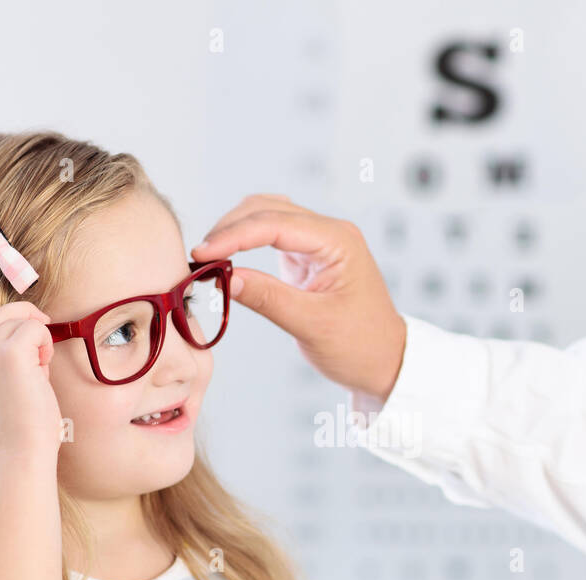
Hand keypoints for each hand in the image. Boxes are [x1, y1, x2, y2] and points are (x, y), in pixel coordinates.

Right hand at [0, 301, 62, 457]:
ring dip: (39, 342)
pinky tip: (43, 370)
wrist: (18, 454)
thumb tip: (32, 336)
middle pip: (2, 314)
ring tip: (40, 374)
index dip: (14, 318)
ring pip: (22, 322)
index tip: (36, 325)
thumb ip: (6, 362)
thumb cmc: (19, 430)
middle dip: (29, 320)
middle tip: (47, 337)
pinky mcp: (9, 353)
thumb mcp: (1, 389)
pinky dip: (46, 344)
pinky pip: (34, 329)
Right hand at [190, 194, 405, 402]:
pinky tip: (227, 261)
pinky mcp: (308, 257)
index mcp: (337, 241)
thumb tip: (224, 279)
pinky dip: (245, 243)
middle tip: (199, 258)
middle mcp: (329, 233)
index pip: (275, 224)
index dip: (234, 236)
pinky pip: (271, 237)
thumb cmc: (360, 346)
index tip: (203, 254)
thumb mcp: (312, 325)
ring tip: (209, 258)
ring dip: (235, 231)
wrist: (385, 363)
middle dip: (230, 229)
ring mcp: (319, 243)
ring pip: (267, 217)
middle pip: (267, 210)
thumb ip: (268, 298)